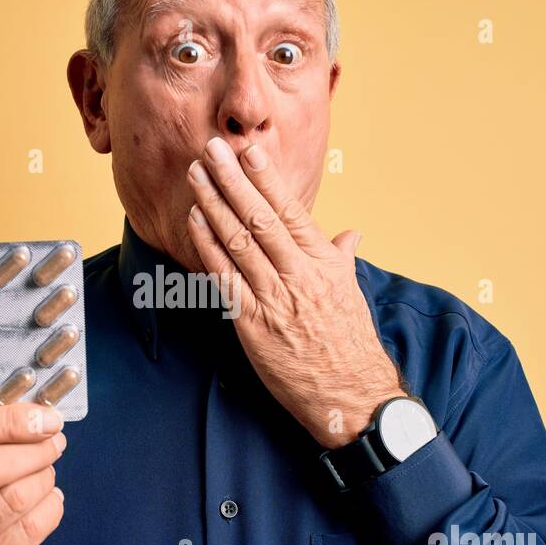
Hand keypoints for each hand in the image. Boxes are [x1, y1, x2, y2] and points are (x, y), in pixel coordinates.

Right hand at [0, 402, 67, 544]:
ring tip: (46, 471)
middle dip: (34, 450)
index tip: (45, 418)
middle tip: (54, 444)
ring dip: (43, 478)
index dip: (10, 421)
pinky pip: (28, 531)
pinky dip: (50, 508)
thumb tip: (38, 414)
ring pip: (13, 499)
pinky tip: (47, 499)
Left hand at [185, 135, 404, 448]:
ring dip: (213, 205)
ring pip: (238, 242)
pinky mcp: (252, 325)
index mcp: (324, 264)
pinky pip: (225, 279)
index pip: (290, 211)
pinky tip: (195, 223)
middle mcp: (299, 276)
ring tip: (196, 175)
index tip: (248, 151)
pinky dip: (208, 248)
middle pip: (259, 218)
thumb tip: (348, 234)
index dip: (266, 179)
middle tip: (210, 149)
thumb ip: (341, 258)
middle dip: (232, 180)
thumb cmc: (349, 344)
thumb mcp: (350, 293)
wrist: (350, 395)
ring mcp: (274, 300)